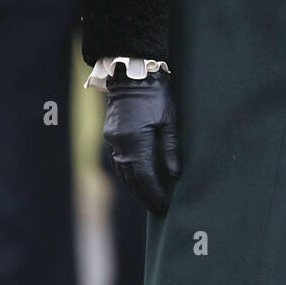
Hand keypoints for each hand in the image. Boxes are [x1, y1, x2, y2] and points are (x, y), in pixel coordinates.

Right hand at [103, 67, 179, 215]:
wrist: (132, 74)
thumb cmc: (156, 95)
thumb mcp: (170, 120)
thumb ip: (171, 149)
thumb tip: (175, 175)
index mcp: (136, 141)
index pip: (145, 177)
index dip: (155, 194)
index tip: (165, 207)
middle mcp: (121, 144)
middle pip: (132, 179)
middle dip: (145, 196)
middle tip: (159, 210)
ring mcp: (113, 140)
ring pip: (123, 172)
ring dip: (135, 187)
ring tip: (149, 199)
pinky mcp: (111, 135)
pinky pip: (119, 161)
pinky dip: (128, 174)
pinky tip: (137, 180)